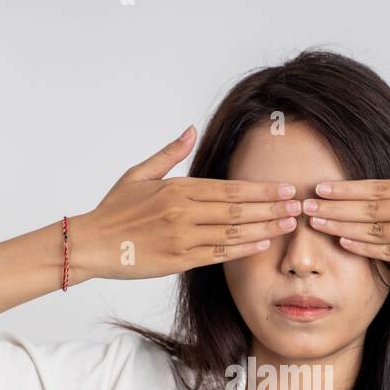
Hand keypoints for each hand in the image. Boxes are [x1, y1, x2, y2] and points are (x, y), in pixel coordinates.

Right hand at [67, 125, 300, 282]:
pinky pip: (217, 254)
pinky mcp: (178, 260)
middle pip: (237, 209)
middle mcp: (183, 212)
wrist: (91, 243)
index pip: (229, 188)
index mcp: (177, 189)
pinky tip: (261, 244)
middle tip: (298, 207)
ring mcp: (182, 238)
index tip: (285, 189)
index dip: (261, 189)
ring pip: (232, 232)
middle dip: (271, 208)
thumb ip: (170, 153)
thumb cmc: (115, 209)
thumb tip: (190, 128)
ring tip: (289, 225)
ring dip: (264, 228)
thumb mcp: (139, 173)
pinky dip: (241, 249)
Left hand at [301, 107, 389, 284]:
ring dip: (343, 226)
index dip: (348, 187)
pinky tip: (345, 244)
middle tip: (305, 205)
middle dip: (335, 205)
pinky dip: (367, 249)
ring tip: (315, 224)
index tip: (322, 187)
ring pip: (376, 229)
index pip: (381, 186)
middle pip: (371, 206)